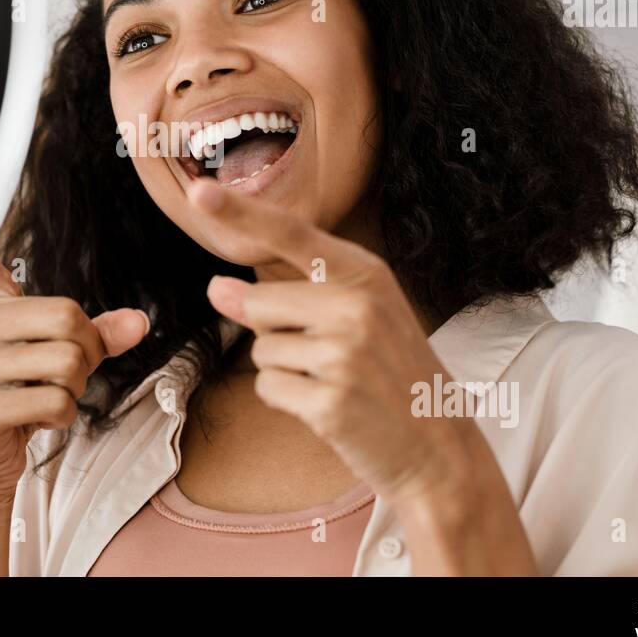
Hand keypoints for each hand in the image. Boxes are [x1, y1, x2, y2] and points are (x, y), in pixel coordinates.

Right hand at [0, 245, 148, 503]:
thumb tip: (139, 322)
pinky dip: (63, 416)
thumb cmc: (10, 400)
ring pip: (69, 361)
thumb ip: (94, 334)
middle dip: (85, 352)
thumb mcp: (50, 358)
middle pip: (67, 316)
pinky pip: (58, 401)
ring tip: (42, 394)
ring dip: (74, 388)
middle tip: (61, 372)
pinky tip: (33, 418)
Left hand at [188, 179, 475, 504]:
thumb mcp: (356, 317)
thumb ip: (286, 296)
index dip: (240, 212)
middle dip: (273, 330)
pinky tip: (329, 406)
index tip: (198, 192)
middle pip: (258, 303)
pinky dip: (287, 400)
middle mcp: (357, 307)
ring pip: (261, 350)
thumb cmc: (390, 372)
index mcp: (365, 274)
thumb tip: (215, 286)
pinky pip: (268, 388)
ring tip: (335, 380)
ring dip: (284, 370)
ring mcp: (344, 355)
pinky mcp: (330, 402)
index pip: (290, 233)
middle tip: (327, 354)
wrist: (439, 444)